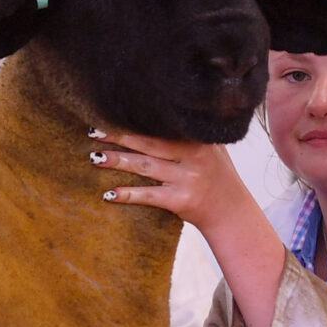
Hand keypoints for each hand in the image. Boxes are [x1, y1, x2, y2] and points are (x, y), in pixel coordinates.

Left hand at [93, 131, 261, 233]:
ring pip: (145, 166)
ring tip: (95, 157)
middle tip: (95, 131)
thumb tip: (158, 116)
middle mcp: (194, 156)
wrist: (231, 212)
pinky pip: (149, 195)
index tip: (112, 114)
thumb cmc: (216, 178)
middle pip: (149, 142)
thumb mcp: (211, 150)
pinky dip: (128, 194)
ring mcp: (187, 178)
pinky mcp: (181, 200)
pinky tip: (110, 194)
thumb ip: (191, 135)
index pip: (161, 127)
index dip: (136, 121)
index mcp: (198, 140)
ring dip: (118, 161)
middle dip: (120, 136)